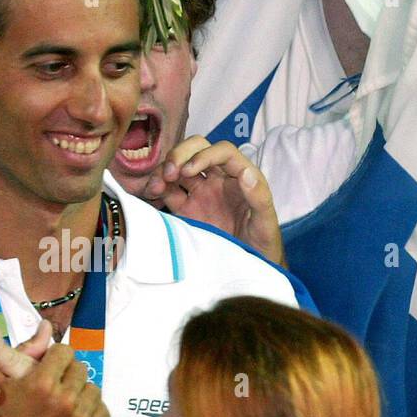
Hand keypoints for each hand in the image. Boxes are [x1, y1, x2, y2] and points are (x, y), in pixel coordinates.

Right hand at [0, 333, 108, 416]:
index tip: (49, 363)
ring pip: (92, 389)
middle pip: (80, 369)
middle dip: (68, 373)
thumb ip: (15, 353)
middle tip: (58, 381)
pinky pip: (102, 411)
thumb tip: (39, 324)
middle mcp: (64, 402)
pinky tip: (75, 414)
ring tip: (66, 398)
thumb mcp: (2, 386)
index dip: (54, 356)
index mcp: (42, 385)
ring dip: (80, 391)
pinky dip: (90, 410)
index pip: (64, 352)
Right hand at [143, 136, 284, 264]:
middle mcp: (218, 180)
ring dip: (164, 170)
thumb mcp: (266, 221)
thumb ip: (259, 197)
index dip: (203, 155)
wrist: (248, 266)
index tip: (189, 170)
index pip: (222, 152)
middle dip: (179, 155)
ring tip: (154, 187)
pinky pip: (168, 192)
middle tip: (169, 173)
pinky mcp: (186, 209)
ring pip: (179, 169)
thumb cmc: (262, 242)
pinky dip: (157, 188)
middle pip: (196, 150)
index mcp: (239, 176)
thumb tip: (246, 173)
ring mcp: (200, 193)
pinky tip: (151, 194)